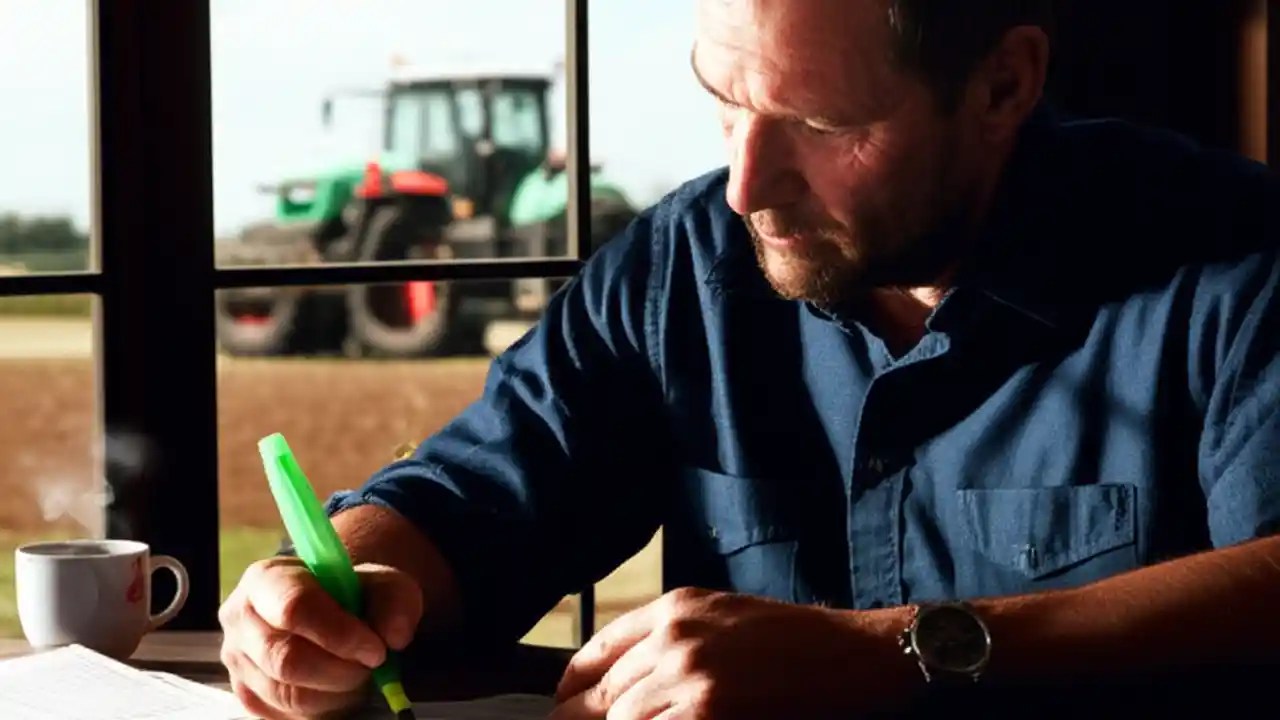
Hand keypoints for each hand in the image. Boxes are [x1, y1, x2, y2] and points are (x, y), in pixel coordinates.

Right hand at [218, 556, 423, 719]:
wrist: (332, 613)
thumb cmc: (352, 596)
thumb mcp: (382, 584)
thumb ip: (394, 602)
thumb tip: (394, 636)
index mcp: (266, 579)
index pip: (294, 607)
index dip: (339, 634)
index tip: (376, 648)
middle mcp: (240, 619)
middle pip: (286, 659)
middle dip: (341, 670)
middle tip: (372, 666)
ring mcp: (238, 662)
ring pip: (288, 695)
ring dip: (336, 692)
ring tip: (358, 673)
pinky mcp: (247, 697)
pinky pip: (286, 717)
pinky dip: (323, 709)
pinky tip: (338, 688)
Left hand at [550, 588, 917, 719]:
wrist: (849, 653)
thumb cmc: (793, 638)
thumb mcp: (721, 616)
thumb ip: (670, 639)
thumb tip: (624, 682)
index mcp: (673, 607)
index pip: (597, 650)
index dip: (571, 686)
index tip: (563, 703)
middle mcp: (673, 636)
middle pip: (602, 693)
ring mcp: (689, 676)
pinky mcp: (708, 712)